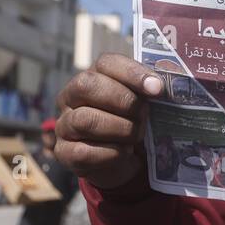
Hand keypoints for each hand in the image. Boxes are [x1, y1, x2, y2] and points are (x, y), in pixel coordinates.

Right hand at [54, 54, 163, 189]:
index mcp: (92, 77)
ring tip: (137, 136)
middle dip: (123, 100)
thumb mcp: (143, 104)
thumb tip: (159, 86)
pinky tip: (125, 153)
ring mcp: (64, 124)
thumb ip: (149, 91)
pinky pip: (83, 152)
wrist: (122, 161)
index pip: (106, 63)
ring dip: (119, 129)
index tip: (157, 89)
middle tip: (144, 115)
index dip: (132, 73)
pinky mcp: (65, 152)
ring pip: (85, 120)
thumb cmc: (133, 124)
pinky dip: (111, 154)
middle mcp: (71, 97)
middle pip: (87, 85)